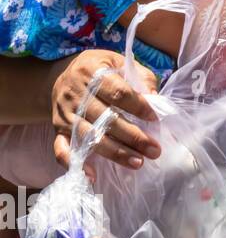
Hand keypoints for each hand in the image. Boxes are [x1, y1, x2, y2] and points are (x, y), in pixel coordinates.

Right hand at [51, 50, 159, 177]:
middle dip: (133, 137)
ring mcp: (65, 113)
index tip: (155, 118)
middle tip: (154, 150)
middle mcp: (76, 94)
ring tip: (137, 162)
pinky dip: (73, 162)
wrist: (63, 75)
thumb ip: (140, 77)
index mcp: (93, 73)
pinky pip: (61, 148)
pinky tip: (92, 175)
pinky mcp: (57, 128)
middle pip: (106, 119)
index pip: (118, 92)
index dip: (138, 106)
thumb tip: (156, 99)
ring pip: (89, 137)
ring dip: (114, 152)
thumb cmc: (100, 70)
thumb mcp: (119, 62)